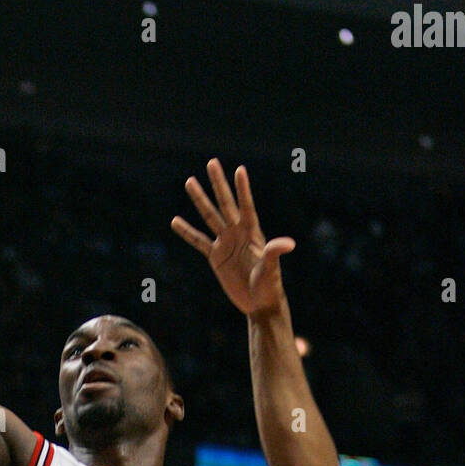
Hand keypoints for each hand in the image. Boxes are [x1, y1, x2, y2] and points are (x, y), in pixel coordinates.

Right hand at [172, 159, 295, 316]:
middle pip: (225, 204)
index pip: (246, 207)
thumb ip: (275, 253)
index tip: (239, 169)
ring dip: (200, 199)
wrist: (259, 303)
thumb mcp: (272, 270)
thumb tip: (289, 244)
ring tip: (190, 181)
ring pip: (210, 217)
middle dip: (218, 183)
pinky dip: (187, 232)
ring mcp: (225, 243)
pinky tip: (175, 221)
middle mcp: (238, 233)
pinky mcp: (216, 257)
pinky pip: (198, 241)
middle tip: (212, 162)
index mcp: (252, 234)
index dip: (242, 190)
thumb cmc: (269, 286)